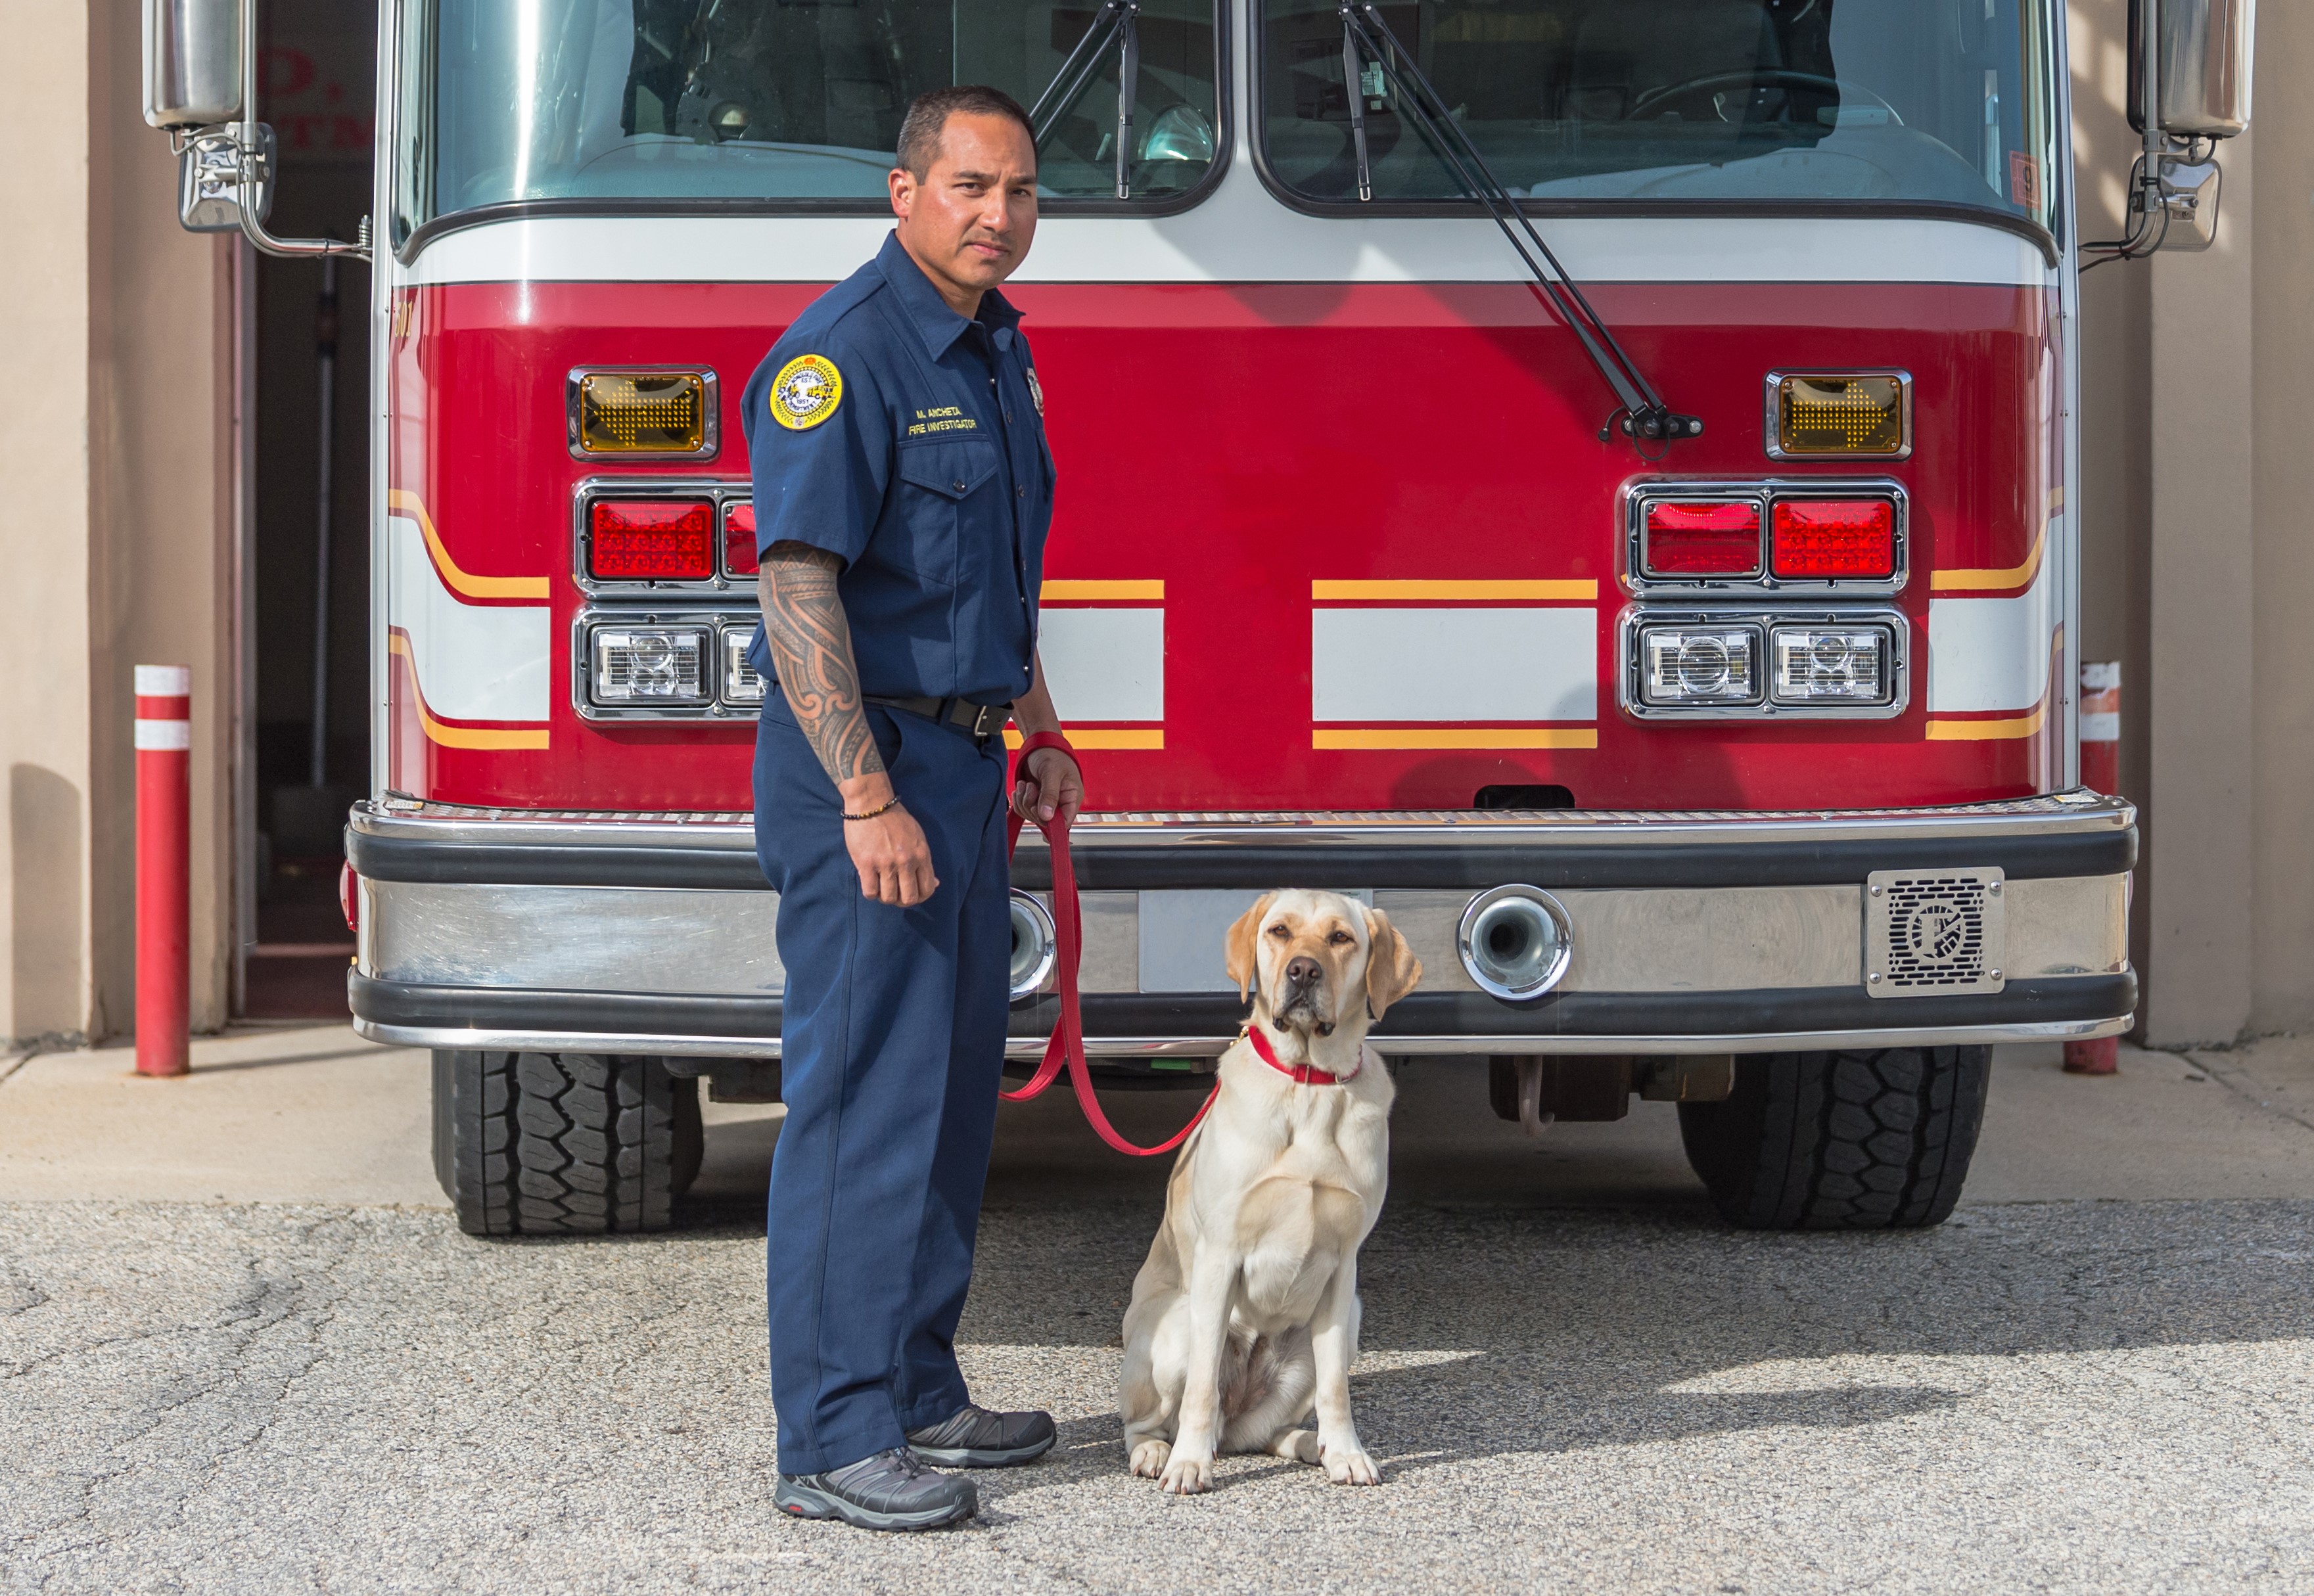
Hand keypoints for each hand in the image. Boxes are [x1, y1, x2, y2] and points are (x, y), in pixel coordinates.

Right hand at [840, 776, 937, 905]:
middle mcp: (906, 861)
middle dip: (902, 901)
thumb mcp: (918, 837)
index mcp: (922, 855)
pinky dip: (871, 893)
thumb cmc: (896, 819)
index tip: (910, 893)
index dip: (919, 897)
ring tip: (881, 887)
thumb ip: (925, 861)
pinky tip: (870, 882)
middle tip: (894, 894)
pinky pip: (870, 892)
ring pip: (888, 898)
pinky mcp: (866, 863)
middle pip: (909, 899)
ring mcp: (886, 863)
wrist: (872, 803)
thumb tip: (935, 884)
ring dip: (884, 897)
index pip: (927, 889)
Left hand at [1012, 745, 1083, 826]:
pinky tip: (1023, 787)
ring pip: (1032, 815)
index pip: (1064, 822)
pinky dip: (1019, 799)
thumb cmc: (1052, 753)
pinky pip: (1024, 810)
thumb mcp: (1052, 772)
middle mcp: (1061, 802)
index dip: (1050, 821)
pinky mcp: (1036, 800)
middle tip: (1032, 788)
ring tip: (1027, 784)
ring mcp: (1047, 802)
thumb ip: (1050, 795)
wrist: (1040, 744)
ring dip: (1024, 801)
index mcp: (1072, 797)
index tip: (1038, 809)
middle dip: (1032, 805)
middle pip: (1045, 820)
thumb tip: (1047, 816)